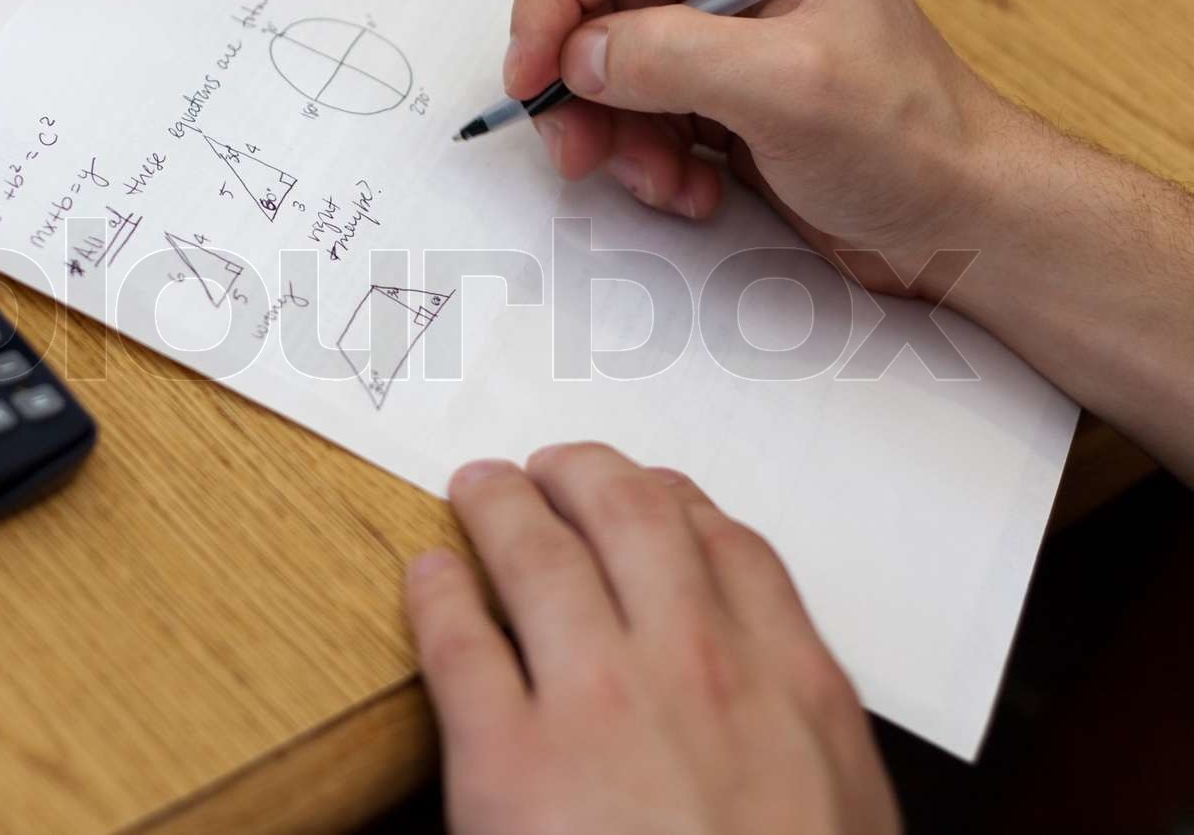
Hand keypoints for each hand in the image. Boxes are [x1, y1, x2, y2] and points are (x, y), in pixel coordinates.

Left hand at [405, 444, 899, 834]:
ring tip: (479, 487)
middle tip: (551, 464)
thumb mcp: (837, 815)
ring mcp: (595, 701)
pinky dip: (437, 591)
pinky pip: (458, 637)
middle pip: (629, 517)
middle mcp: (694, 665)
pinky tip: (427, 573)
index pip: (727, 546)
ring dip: (499, 504)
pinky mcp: (502, 758)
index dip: (677, 501)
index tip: (652, 490)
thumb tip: (770, 694)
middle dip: (583, 473)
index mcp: (788, 684)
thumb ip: (802, 732)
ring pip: (536, 552)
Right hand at [508, 0, 1012, 294]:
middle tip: (576, 146)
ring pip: (609, 56)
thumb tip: (581, 55)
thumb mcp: (791, 92)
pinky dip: (642, 153)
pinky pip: (637, 103)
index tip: (532, 73)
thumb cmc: (913, 143)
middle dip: (580, 77)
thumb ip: (674, 59)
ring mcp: (728, 21)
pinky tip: (687, 186)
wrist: (958, 216)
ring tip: (657, 180)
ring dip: (614, 130)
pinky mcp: (719, 79)